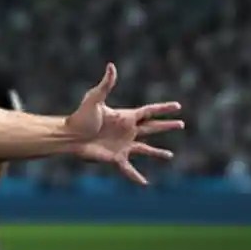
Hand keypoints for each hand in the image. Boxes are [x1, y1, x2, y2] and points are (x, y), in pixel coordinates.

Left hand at [65, 63, 182, 184]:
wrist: (69, 136)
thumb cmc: (80, 117)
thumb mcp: (93, 99)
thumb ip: (105, 84)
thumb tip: (111, 65)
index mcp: (125, 117)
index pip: (149, 111)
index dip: (163, 109)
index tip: (177, 106)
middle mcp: (127, 131)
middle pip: (152, 128)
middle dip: (166, 126)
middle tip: (181, 124)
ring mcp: (122, 145)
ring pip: (145, 149)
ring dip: (157, 153)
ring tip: (169, 155)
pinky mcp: (116, 158)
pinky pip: (129, 169)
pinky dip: (136, 176)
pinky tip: (144, 184)